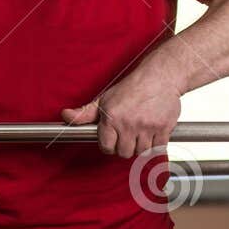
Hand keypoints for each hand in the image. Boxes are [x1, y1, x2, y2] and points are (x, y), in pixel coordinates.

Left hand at [62, 70, 182, 159]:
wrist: (160, 76)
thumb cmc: (132, 87)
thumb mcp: (104, 98)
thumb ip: (85, 113)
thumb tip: (66, 116)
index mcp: (112, 117)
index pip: (106, 147)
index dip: (110, 145)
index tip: (114, 140)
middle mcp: (128, 123)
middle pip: (124, 153)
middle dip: (125, 147)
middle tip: (128, 136)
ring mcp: (146, 127)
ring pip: (141, 152)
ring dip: (141, 146)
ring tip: (141, 133)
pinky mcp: (163, 128)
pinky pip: (158, 148)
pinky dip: (156, 144)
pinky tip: (153, 133)